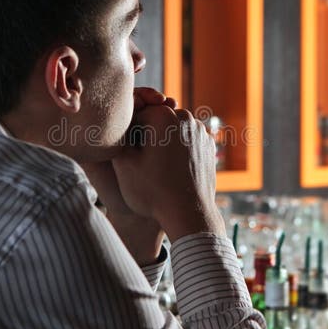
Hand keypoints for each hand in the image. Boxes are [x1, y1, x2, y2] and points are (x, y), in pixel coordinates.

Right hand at [112, 104, 225, 241]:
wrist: (188, 213)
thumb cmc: (153, 191)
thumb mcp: (123, 164)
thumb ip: (117, 137)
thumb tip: (117, 125)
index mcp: (163, 116)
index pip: (136, 114)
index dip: (128, 134)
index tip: (127, 154)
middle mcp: (185, 117)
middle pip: (156, 118)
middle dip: (147, 135)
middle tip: (140, 160)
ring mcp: (200, 130)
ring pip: (173, 128)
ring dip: (163, 141)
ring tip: (156, 165)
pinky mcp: (209, 144)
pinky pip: (187, 139)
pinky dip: (179, 148)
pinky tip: (172, 168)